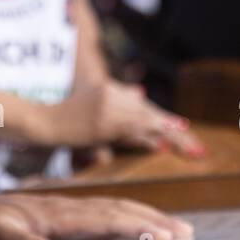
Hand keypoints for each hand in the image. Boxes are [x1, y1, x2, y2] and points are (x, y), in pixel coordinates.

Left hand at [0, 192, 193, 239]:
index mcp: (59, 214)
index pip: (107, 219)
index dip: (137, 227)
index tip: (165, 237)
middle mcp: (70, 208)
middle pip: (120, 211)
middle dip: (154, 221)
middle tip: (187, 233)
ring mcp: (69, 210)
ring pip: (116, 210)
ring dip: (147, 217)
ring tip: (176, 228)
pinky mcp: (65, 216)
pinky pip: (105, 215)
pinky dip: (128, 218)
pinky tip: (138, 226)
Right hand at [45, 79, 205, 155]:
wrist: (42, 120)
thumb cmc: (65, 115)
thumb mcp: (92, 101)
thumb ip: (117, 97)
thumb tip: (142, 92)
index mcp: (112, 89)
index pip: (144, 106)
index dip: (165, 118)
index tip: (184, 127)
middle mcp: (113, 95)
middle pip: (150, 114)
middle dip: (175, 131)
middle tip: (197, 148)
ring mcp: (108, 109)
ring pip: (146, 123)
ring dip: (170, 137)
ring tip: (191, 149)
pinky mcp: (101, 124)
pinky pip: (130, 132)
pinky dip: (148, 140)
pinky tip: (163, 147)